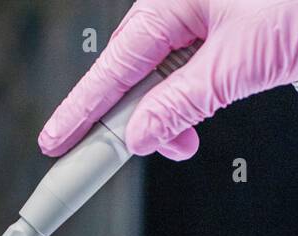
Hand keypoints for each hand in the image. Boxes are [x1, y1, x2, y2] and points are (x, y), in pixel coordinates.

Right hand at [39, 0, 297, 159]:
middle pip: (135, 68)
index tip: (54, 142)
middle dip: (134, 118)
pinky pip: (196, 62)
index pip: (112, 65)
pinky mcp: (237, 19)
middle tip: (121, 158)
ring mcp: (212, 8)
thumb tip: (141, 134)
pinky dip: (197, 94)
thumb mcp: (242, 66)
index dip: (80, 110)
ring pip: (168, 70)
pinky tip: (206, 113)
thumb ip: (182, 104)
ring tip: (186, 141)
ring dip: (171, 111)